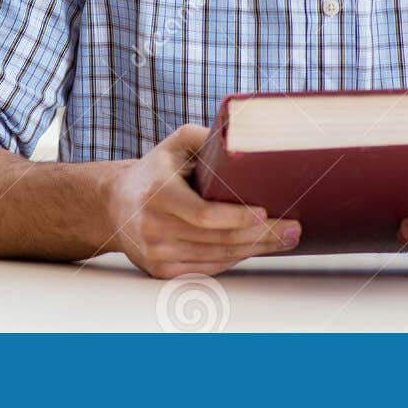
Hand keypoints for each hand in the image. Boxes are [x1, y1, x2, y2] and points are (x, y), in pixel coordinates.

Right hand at [104, 124, 300, 278]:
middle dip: (262, 235)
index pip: (204, 215)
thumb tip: (247, 136)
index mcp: (157, 193)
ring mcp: (157, 253)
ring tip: (285, 238)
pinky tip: (256, 247)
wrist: (114, 204)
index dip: (238, 218)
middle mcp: (154, 227)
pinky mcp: (162, 271)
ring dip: (255, 249)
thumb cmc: (154, 170)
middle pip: (219, 239)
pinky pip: (209, 267)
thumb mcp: (175, 144)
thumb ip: (206, 138)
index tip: (266, 212)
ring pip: (218, 257)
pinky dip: (235, 258)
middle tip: (293, 228)